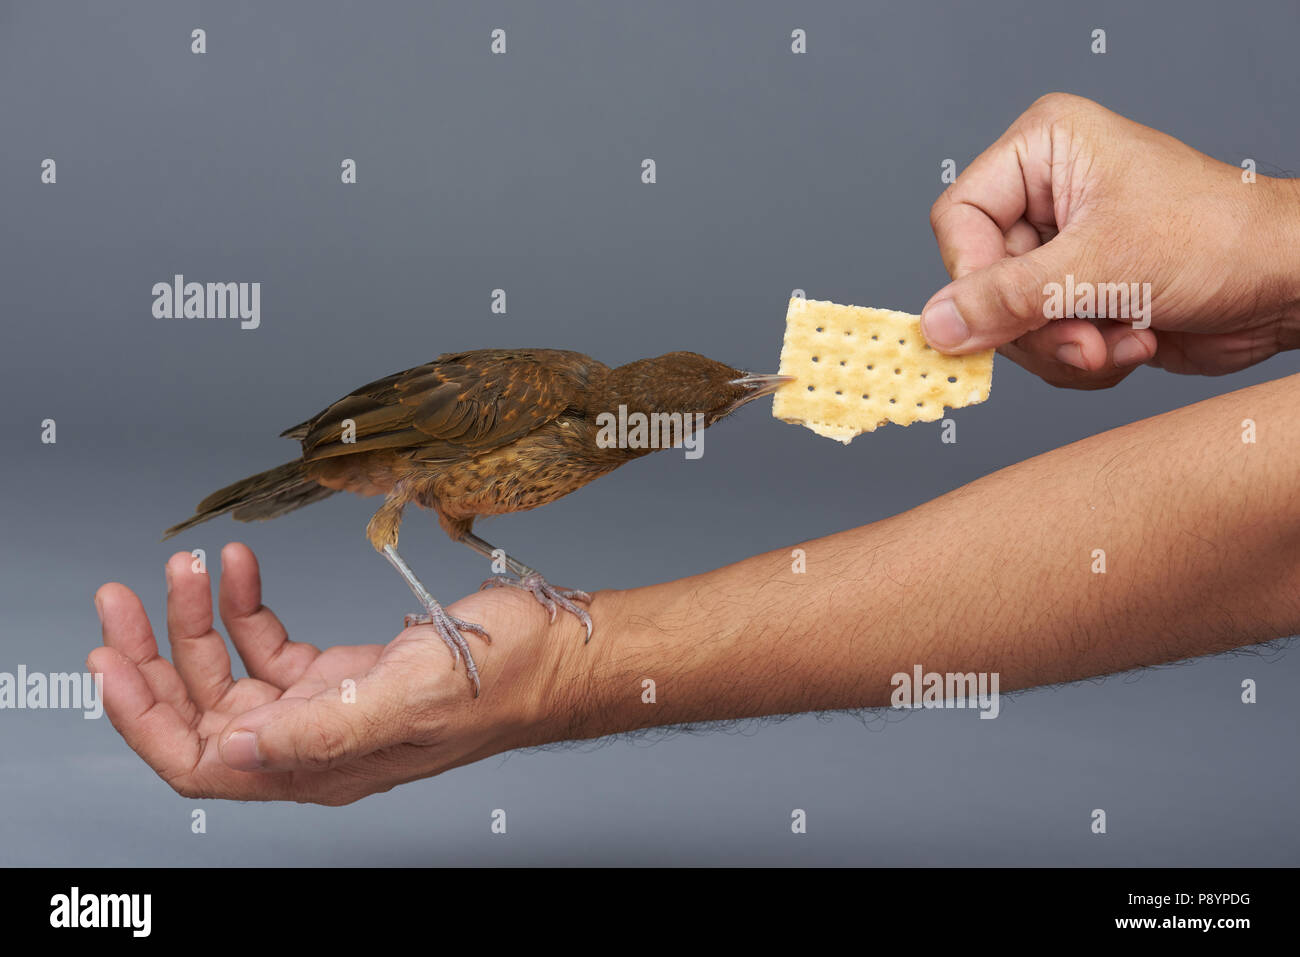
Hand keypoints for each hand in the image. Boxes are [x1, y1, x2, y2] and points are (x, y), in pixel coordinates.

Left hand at [89, 543, 584, 804]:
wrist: (557, 652)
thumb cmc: (501, 681)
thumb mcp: (405, 702)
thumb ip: (316, 732)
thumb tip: (226, 749)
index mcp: (316, 766)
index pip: (198, 760)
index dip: (143, 718)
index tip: (109, 659)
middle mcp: (311, 742)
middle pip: (201, 710)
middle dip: (157, 652)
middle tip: (126, 596)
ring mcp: (326, 705)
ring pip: (231, 670)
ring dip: (201, 618)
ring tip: (192, 564)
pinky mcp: (345, 669)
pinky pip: (271, 641)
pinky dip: (247, 604)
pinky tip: (243, 569)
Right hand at [921, 93, 1299, 388]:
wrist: (1290, 285)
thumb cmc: (1221, 240)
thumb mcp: (1102, 266)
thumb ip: (1008, 299)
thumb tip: (937, 326)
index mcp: (1045, 150)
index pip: (959, 219)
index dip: (973, 278)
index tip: (999, 320)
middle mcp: (1046, 196)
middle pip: (983, 282)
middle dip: (1038, 324)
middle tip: (1086, 339)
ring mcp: (1062, 249)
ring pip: (1009, 324)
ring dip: (1065, 347)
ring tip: (1121, 337)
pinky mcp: (1079, 295)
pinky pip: (1042, 345)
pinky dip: (1084, 359)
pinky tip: (1132, 339)